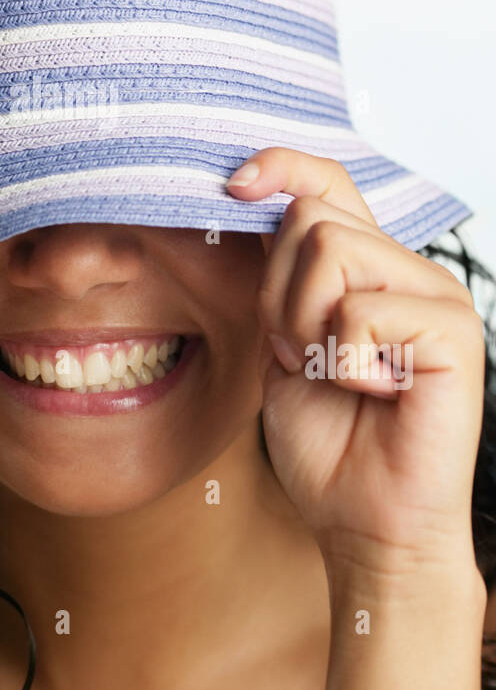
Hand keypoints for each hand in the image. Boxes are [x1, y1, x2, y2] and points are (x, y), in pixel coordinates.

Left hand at [226, 148, 485, 578]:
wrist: (365, 523)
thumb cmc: (328, 442)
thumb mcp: (282, 343)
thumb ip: (279, 278)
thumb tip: (253, 200)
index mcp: (368, 269)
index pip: (328, 183)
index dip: (280, 167)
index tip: (233, 184)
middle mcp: (407, 270)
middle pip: (311, 217)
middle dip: (278, 293)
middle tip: (302, 355)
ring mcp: (437, 294)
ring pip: (330, 249)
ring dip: (306, 324)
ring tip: (336, 373)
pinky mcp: (455, 329)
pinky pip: (360, 311)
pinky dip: (343, 362)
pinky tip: (373, 393)